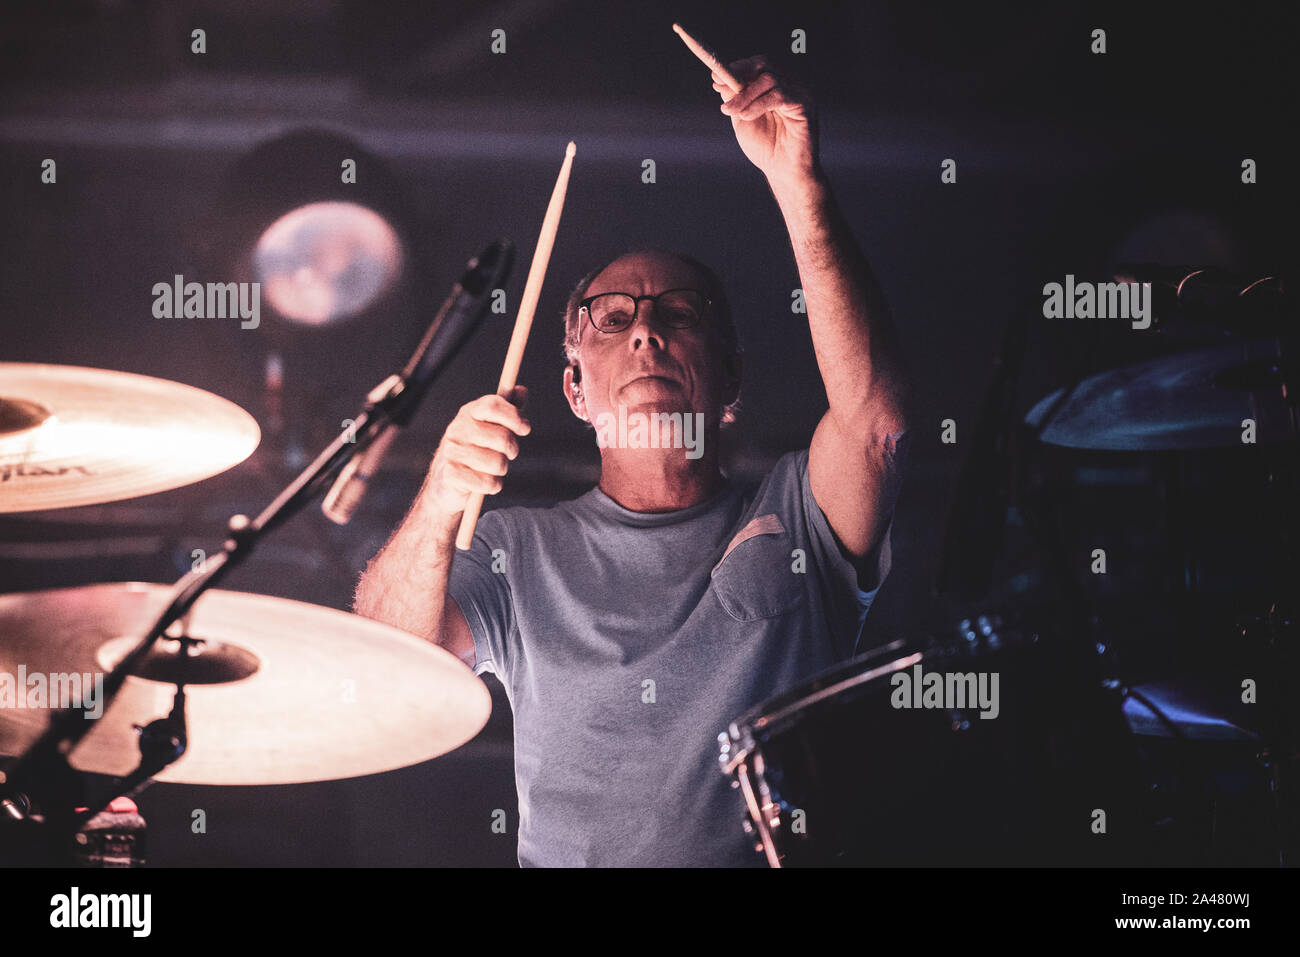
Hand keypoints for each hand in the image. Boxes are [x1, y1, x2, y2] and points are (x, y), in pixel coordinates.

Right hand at [425, 386, 529, 516]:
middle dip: (511, 450)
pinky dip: (492, 486)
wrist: (445, 484)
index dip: (513, 416)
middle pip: (502, 437)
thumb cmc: (474, 452)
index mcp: (469, 413)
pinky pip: (488, 482)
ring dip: (500, 471)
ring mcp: (452, 451)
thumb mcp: (490, 428)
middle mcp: (458, 429)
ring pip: (498, 463)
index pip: (493, 405)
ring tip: (490, 469)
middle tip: (506, 454)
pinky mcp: (451, 474)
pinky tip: (482, 483)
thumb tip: (521, 390)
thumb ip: (508, 410)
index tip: (525, 428)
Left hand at [713, 55, 818, 190]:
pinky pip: (779, 95)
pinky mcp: (805, 105)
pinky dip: (758, 104)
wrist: (784, 173)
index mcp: (776, 88)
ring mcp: (799, 94)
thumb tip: (720, 79)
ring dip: (745, 95)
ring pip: (769, 79)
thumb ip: (735, 99)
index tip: (715, 75)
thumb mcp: (742, 119)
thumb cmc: (766, 149)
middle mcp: (789, 86)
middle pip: (764, 65)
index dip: (737, 68)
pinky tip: (745, 116)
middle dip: (740, 73)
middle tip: (720, 84)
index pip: (757, 66)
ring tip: (731, 112)